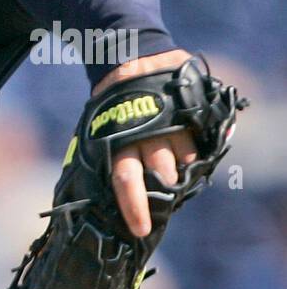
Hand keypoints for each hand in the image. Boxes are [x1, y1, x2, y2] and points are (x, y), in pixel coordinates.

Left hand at [91, 49, 197, 237]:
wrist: (130, 57)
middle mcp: (144, 135)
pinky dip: (197, 153)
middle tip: (167, 201)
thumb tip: (90, 196)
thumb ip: (101, 157)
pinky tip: (195, 157)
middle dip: (166, 191)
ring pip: (182, 158)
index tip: (142, 230)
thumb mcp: (97, 129)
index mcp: (117, 143)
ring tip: (180, 177)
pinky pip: (197, 139)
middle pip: (159, 173)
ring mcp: (168, 122)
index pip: (125, 181)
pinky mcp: (186, 110)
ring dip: (183, 173)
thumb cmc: (111, 105)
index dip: (134, 207)